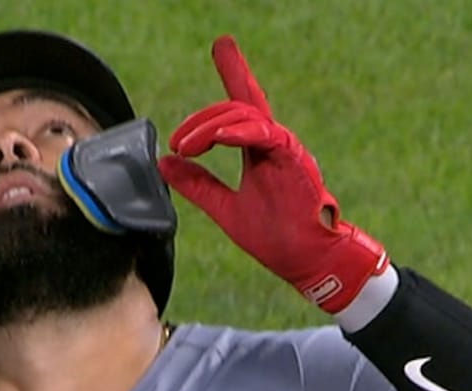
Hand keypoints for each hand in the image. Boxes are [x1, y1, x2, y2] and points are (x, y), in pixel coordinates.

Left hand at [157, 35, 386, 313]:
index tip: (221, 46)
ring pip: (246, 117)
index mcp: (259, 151)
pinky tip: (219, 136)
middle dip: (201, 119)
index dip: (233, 71)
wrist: (306, 261)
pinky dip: (239, 131)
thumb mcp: (224, 208)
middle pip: (235, 109)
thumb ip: (197, 184)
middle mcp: (273, 144)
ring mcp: (285, 149)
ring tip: (187, 145)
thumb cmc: (274, 236)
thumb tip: (165, 162)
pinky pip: (266, 134)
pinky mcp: (294, 160)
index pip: (242, 105)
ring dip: (211, 126)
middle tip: (178, 141)